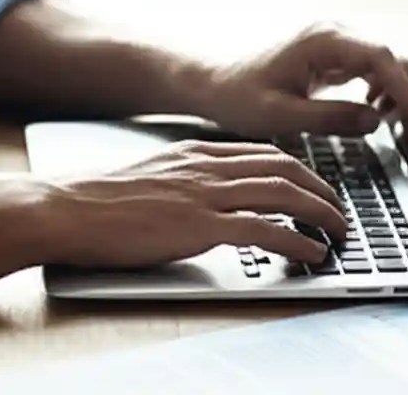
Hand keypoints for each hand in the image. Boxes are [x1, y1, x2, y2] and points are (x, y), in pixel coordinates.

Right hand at [38, 140, 346, 266]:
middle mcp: (206, 167)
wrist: (68, 208)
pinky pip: (264, 230)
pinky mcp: (200, 226)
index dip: (297, 169)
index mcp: (195, 152)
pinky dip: (297, 242)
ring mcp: (205, 194)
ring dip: (320, 212)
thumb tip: (202, 199)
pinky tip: (312, 254)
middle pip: (284, 167)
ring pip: (283, 193)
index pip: (262, 153)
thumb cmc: (98, 201)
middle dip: (320, 187)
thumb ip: (182, 181)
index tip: (314, 184)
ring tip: (339, 231)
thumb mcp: (150, 176)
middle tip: (339, 208)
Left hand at [198, 23, 407, 138]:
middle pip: (392, 59)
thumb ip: (331, 118)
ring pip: (387, 65)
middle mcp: (334, 34)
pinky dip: (383, 93)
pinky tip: (375, 114)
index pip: (381, 59)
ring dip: (399, 96)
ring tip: (397, 132)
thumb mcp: (281, 115)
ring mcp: (335, 43)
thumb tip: (375, 122)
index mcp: (322, 40)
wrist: (214, 83)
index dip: (407, 89)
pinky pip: (371, 71)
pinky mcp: (333, 56)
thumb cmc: (238, 95)